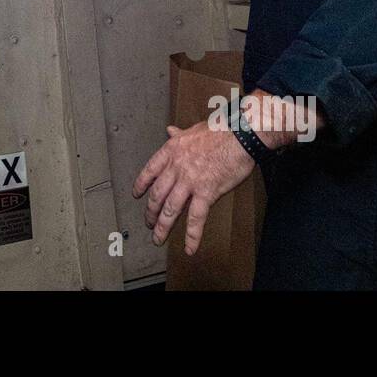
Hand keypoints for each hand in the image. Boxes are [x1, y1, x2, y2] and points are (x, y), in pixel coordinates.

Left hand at [133, 121, 254, 253]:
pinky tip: (189, 247)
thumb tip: (170, 130)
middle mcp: (176, 167)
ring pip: (170, 209)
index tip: (137, 195)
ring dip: (162, 227)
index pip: (149, 171)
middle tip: (147, 223)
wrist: (239, 135)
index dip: (141, 185)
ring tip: (157, 238)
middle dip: (150, 212)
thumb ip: (179, 134)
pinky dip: (192, 235)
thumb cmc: (220, 130)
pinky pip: (196, 218)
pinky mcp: (206, 193)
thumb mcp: (193, 129)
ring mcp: (189, 181)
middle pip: (157, 195)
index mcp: (171, 151)